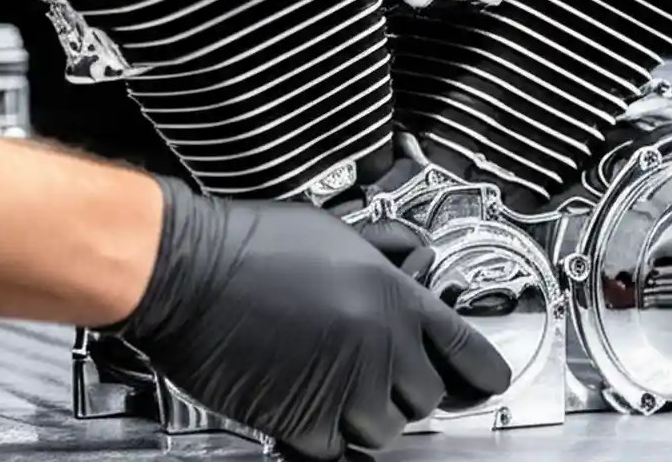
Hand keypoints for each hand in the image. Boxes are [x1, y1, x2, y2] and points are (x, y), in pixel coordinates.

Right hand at [107, 175, 511, 459]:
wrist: (186, 269)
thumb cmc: (249, 244)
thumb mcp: (335, 230)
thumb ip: (384, 254)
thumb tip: (412, 256)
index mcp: (394, 297)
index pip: (469, 351)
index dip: (482, 371)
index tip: (485, 379)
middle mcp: (379, 345)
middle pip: (428, 399)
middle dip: (409, 390)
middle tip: (382, 373)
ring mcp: (343, 386)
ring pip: (386, 432)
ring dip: (369, 417)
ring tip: (340, 389)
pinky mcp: (301, 419)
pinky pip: (336, 450)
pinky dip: (327, 438)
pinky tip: (309, 406)